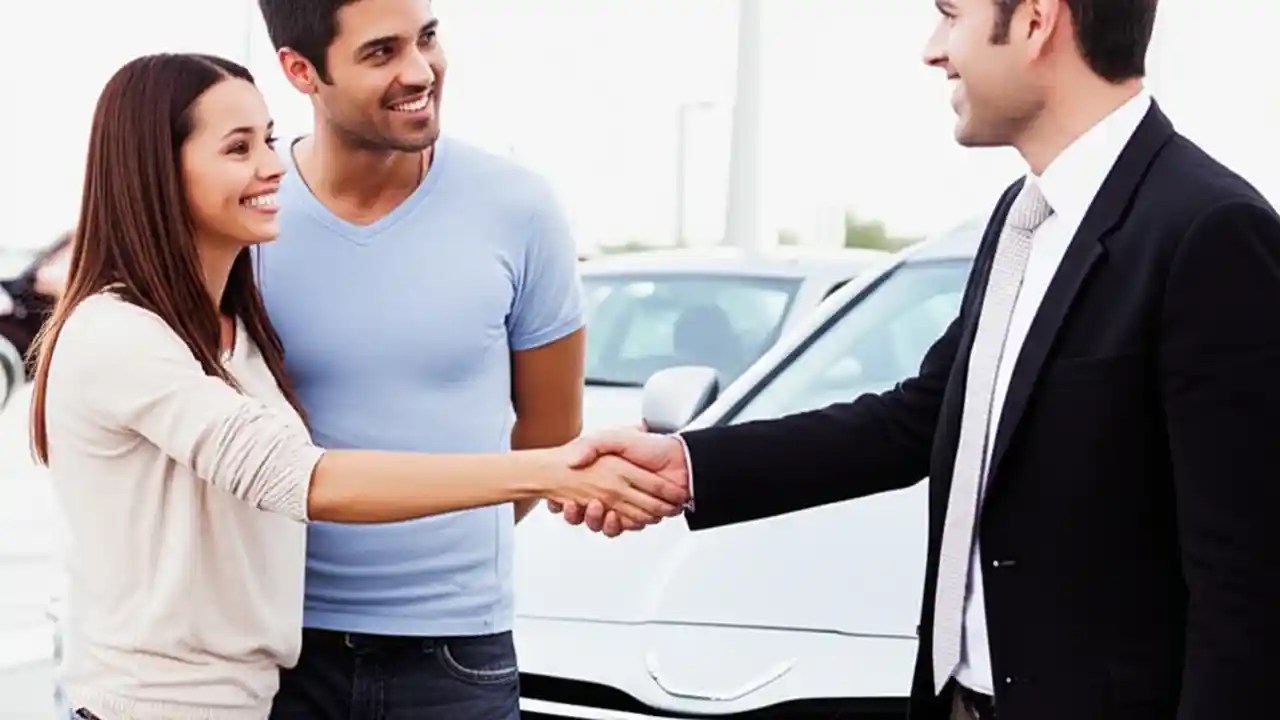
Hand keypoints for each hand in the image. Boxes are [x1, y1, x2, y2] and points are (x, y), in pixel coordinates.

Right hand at [549, 429, 688, 536]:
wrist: (681, 460)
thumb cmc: (653, 446)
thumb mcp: (616, 437)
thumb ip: (593, 445)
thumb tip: (573, 460)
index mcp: (607, 471)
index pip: (579, 488)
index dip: (567, 496)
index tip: (561, 496)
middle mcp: (613, 489)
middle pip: (586, 508)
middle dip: (576, 511)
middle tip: (574, 504)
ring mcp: (624, 504)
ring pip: (600, 521)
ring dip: (594, 518)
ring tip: (595, 507)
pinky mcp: (636, 516)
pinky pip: (619, 527)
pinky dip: (614, 525)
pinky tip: (612, 516)